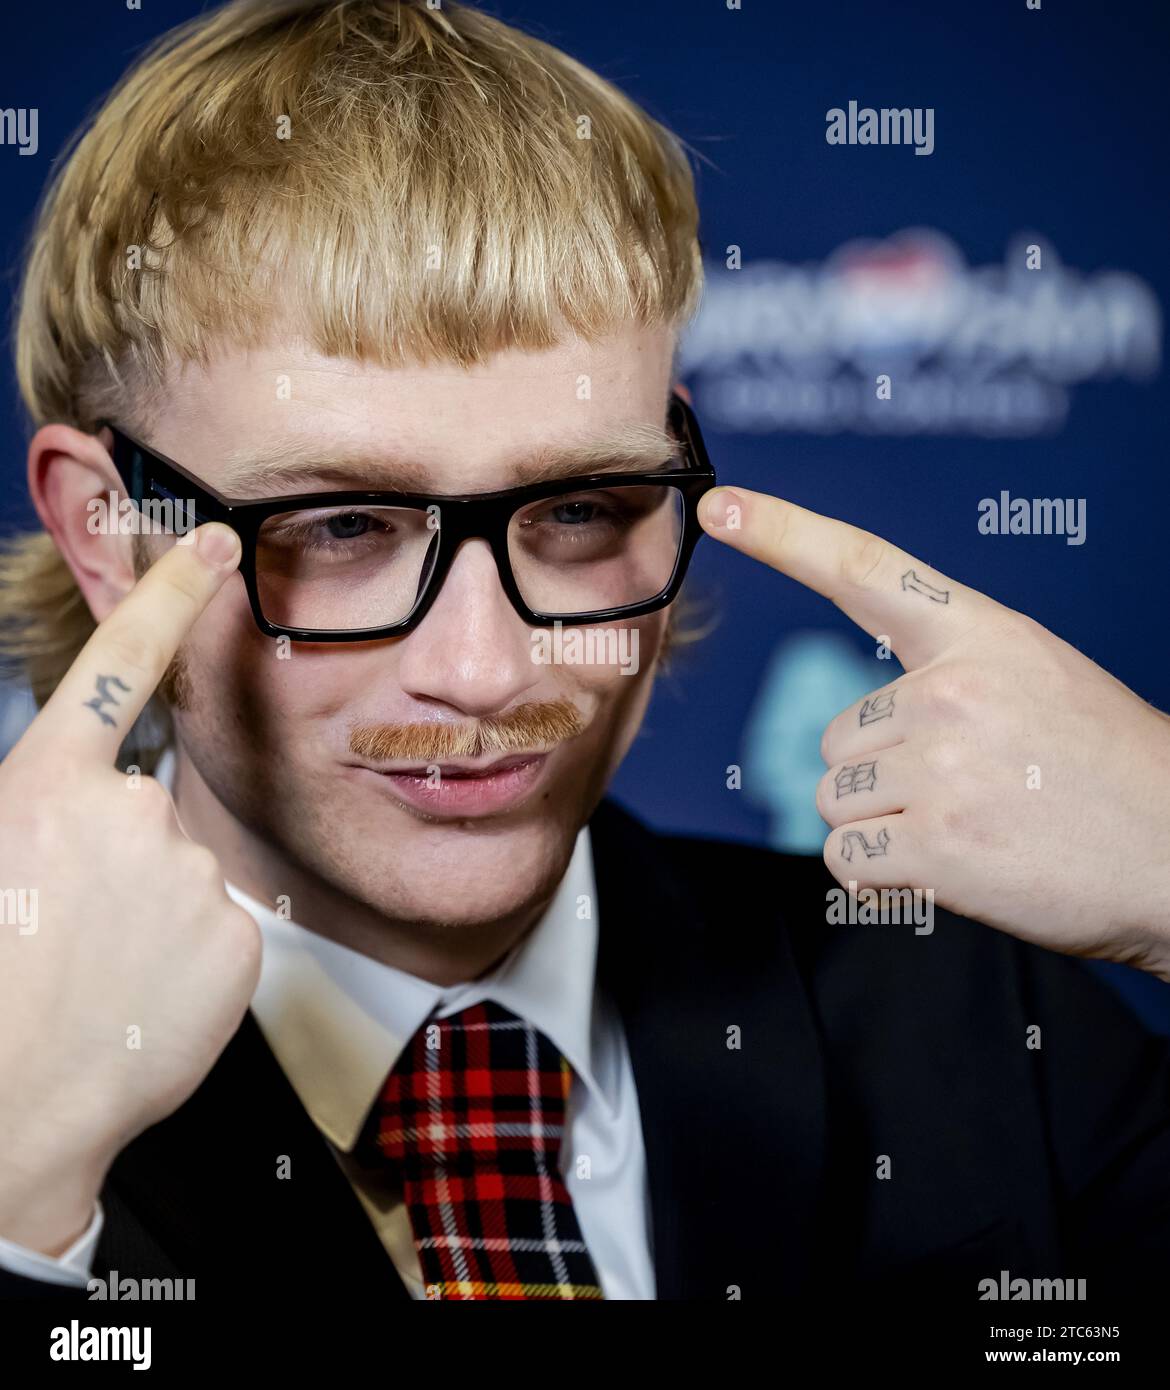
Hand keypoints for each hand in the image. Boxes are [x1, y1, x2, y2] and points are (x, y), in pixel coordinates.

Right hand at [0, 523, 261, 1255]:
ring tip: (102, 968)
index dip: (166, 596)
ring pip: (183, 871)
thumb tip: (75, 801)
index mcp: (48, 790)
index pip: (115, 664)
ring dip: (154, 908)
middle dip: (121, 854)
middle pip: (146, 808)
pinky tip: (144, 991)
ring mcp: (192, 873)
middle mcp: (131, 813)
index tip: (213, 545)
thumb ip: (41, 814)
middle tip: (73, 923)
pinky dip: (191, 953)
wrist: (14, 1112)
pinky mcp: (240, 935)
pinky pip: (219, 925)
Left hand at [699, 486, 1169, 977]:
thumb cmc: (1104, 772)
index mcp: (982, 636)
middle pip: (836, 737)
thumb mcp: (1039, 680)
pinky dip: (883, 876)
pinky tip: (954, 867)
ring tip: (970, 827)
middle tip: (972, 791)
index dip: (785, 533)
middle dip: (883, 776)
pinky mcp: (934, 843)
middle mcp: (952, 690)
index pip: (866, 569)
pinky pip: (845, 858)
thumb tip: (859, 732)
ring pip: (833, 799)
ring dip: (882, 826)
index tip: (723, 505)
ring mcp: (942, 766)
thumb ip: (948, 678)